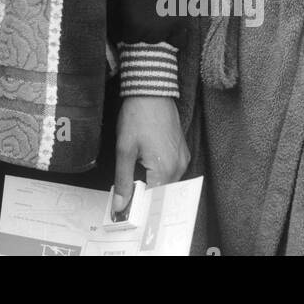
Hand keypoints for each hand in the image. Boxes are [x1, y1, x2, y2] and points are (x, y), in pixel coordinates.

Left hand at [114, 96, 188, 211]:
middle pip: (162, 194)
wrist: (152, 90)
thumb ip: (123, 180)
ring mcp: (183, 158)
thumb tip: (120, 204)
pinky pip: (171, 170)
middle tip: (126, 200)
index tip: (126, 213)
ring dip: (152, 184)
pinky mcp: (182, 151)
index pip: (154, 202)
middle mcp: (179, 167)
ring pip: (166, 182)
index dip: (140, 208)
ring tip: (135, 183)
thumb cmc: (137, 116)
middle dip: (145, 198)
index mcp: (165, 169)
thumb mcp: (125, 149)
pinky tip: (145, 167)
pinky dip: (158, 173)